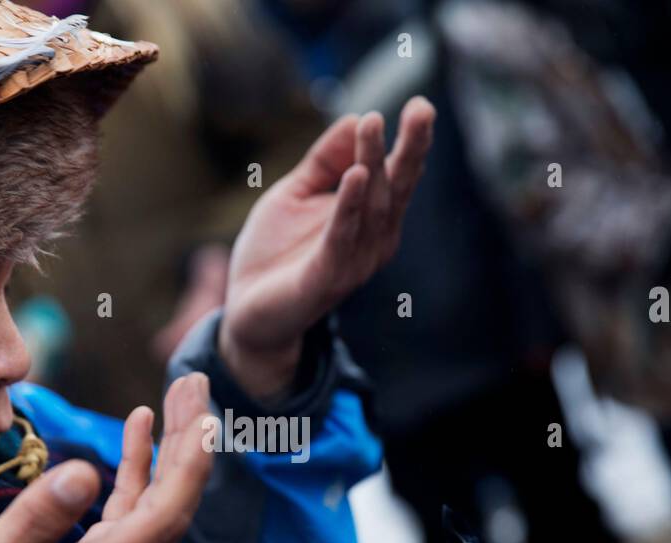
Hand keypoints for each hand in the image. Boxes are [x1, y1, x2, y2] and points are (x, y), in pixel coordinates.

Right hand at [0, 373, 214, 542]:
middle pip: (174, 503)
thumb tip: (83, 469)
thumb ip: (37, 516)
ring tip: (178, 395)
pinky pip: (135, 516)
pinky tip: (140, 431)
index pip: (166, 512)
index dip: (190, 461)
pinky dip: (139, 473)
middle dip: (188, 441)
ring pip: (159, 507)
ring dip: (169, 452)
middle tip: (194, 381)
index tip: (206, 413)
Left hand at [220, 96, 435, 397]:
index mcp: (369, 219)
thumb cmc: (275, 254)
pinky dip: (348, 208)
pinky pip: (341, 239)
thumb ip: (322, 161)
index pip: (396, 176)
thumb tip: (353, 118)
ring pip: (370, 208)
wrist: (247, 312)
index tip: (421, 104)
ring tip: (372, 125)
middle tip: (423, 108)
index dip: (410, 142)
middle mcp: (371, 241)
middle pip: (395, 189)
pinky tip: (354, 176)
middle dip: (410, 148)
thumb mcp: (295, 195)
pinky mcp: (325, 279)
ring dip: (371, 164)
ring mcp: (352, 262)